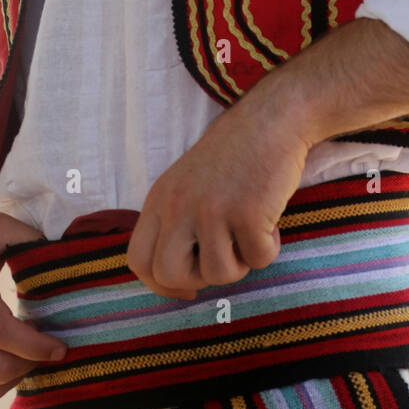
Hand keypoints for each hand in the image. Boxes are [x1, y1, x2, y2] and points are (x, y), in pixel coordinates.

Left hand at [126, 94, 310, 299]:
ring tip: (249, 232)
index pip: (138, 260)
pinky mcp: (247, 213)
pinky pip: (258, 259)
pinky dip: (269, 247)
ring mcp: (211, 210)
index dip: (160, 284)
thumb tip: (177, 280)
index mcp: (159, 199)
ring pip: (218, 274)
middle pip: (169, 274)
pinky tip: (270, 221)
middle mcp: (178, 205)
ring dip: (241, 262)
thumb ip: (174, 221)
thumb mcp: (185, 183)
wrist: (271, 120)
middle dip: (199, 280)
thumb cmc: (233, 155)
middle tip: (222, 258)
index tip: (186, 289)